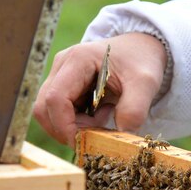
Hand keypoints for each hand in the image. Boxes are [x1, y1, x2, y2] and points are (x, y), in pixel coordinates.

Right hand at [33, 33, 166, 144]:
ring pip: (47, 113)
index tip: (86, 141)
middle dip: (66, 129)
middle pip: (44, 108)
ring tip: (101, 118)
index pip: (56, 98)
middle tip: (97, 131)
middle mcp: (62, 65)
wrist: (140, 48)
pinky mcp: (63, 86)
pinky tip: (98, 114)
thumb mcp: (146, 83)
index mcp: (78, 59)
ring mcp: (59, 75)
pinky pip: (57, 112)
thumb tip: (120, 136)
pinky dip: (74, 122)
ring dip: (70, 126)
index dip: (65, 126)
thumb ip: (134, 110)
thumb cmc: (141, 60)